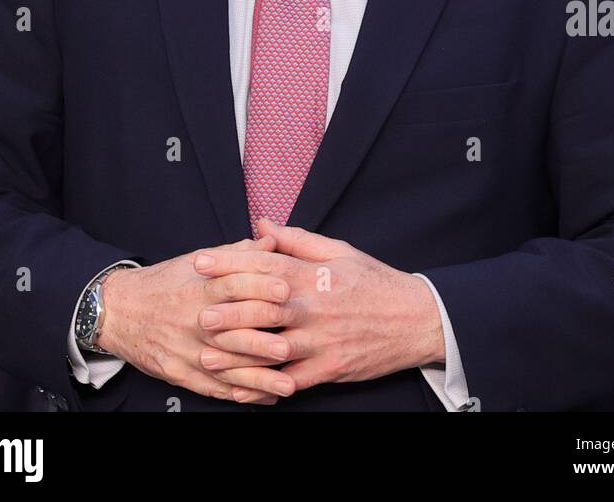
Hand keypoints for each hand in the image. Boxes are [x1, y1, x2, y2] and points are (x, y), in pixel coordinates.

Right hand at [97, 235, 295, 404]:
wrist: (119, 312)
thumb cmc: (162, 284)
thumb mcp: (194, 262)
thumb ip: (235, 255)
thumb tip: (270, 242)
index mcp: (197, 291)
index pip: (231, 286)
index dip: (259, 286)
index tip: (285, 289)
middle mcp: (192, 323)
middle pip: (230, 332)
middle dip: (261, 340)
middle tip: (290, 344)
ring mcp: (185, 352)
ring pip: (225, 368)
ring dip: (258, 378)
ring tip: (287, 384)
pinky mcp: (179, 373)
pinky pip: (212, 388)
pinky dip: (238, 395)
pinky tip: (263, 397)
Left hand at [193, 221, 444, 391]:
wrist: (416, 320)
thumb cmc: (375, 282)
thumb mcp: (339, 251)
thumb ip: (297, 240)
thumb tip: (263, 223)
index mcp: (314, 276)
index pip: (265, 267)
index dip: (230, 264)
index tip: (202, 263)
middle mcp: (315, 309)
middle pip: (263, 310)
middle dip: (227, 312)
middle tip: (197, 313)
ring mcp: (322, 341)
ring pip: (272, 349)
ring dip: (237, 354)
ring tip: (207, 355)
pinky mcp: (330, 368)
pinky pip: (292, 381)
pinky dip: (265, 387)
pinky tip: (243, 390)